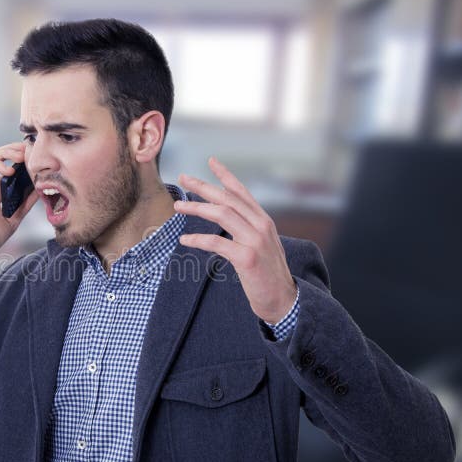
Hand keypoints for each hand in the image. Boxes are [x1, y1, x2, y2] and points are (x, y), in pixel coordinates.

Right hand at [0, 142, 38, 260]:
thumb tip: (40, 190)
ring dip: (5, 153)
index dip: (22, 159)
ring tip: (21, 156)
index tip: (38, 157)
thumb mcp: (12, 219)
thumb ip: (24, 204)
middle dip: (15, 150)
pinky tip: (9, 170)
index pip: (9, 167)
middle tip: (31, 150)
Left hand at [174, 157, 296, 323]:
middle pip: (228, 199)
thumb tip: (228, 218)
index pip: (242, 192)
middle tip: (183, 178)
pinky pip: (217, 243)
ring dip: (197, 208)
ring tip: (178, 207)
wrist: (284, 300)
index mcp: (263, 221)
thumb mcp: (262, 245)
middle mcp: (261, 226)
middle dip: (204, 186)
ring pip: (222, 215)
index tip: (210, 161)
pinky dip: (198, 239)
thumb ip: (248, 229)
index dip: (226, 175)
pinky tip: (184, 240)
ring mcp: (255, 241)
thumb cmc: (268, 275)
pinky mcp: (247, 258)